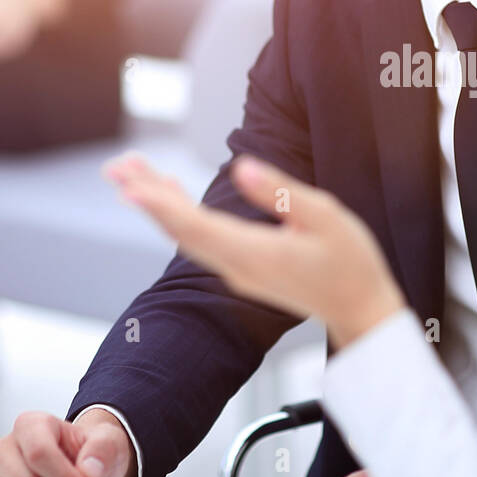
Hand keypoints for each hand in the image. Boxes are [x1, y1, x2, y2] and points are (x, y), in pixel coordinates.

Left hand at [106, 153, 406, 346]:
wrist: (361, 309)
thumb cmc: (351, 262)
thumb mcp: (325, 217)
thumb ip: (280, 192)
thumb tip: (241, 168)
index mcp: (255, 253)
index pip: (196, 226)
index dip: (161, 204)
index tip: (130, 186)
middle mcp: (237, 266)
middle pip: (180, 230)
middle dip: (146, 196)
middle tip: (115, 167)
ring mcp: (238, 271)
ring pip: (187, 234)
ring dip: (159, 203)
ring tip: (131, 171)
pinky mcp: (244, 269)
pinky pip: (200, 239)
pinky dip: (180, 215)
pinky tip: (172, 194)